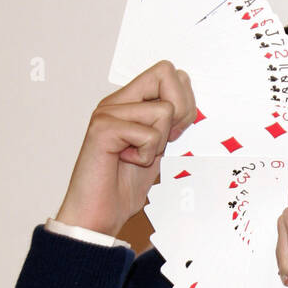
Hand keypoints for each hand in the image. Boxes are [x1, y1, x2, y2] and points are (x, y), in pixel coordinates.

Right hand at [55, 60, 195, 236]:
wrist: (96, 215)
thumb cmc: (121, 187)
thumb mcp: (155, 149)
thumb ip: (167, 125)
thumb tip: (191, 107)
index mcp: (128, 103)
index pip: (169, 73)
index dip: (184, 101)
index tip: (173, 132)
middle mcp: (116, 102)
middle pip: (167, 72)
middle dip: (179, 110)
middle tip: (161, 140)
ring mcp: (107, 113)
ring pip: (163, 110)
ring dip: (158, 143)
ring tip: (135, 156)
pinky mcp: (102, 130)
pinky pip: (148, 134)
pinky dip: (145, 156)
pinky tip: (126, 163)